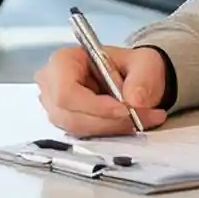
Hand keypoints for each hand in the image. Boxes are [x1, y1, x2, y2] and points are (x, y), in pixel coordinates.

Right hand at [35, 45, 169, 136]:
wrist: (135, 77)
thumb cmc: (131, 65)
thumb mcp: (144, 62)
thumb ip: (142, 78)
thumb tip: (135, 100)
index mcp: (63, 61)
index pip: (66, 92)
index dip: (95, 106)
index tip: (125, 110)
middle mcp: (52, 86)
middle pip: (71, 116)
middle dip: (110, 120)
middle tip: (144, 116)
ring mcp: (57, 109)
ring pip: (80, 130)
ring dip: (114, 128)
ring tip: (146, 118)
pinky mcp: (68, 125)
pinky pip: (87, 136)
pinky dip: (112, 132)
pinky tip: (133, 124)